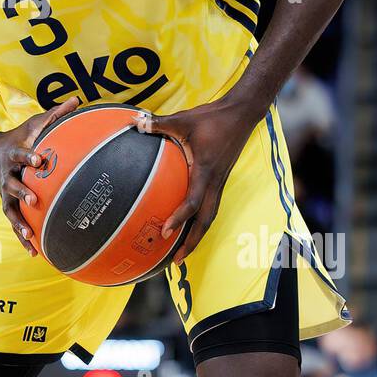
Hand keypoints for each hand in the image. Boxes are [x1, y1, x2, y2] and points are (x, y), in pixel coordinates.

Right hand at [0, 96, 80, 255]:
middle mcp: (8, 175)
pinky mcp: (8, 206)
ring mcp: (5, 193)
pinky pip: (14, 224)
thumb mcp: (34, 124)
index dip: (29, 157)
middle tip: (34, 200)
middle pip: (13, 185)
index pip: (21, 154)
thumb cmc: (19, 137)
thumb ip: (55, 114)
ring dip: (19, 223)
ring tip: (30, 236)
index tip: (39, 160)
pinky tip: (35, 253)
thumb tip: (78, 99)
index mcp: (15, 154)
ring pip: (10, 210)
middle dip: (22, 192)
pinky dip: (22, 238)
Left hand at [139, 98, 259, 264]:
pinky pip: (210, 206)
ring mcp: (219, 183)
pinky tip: (186, 224)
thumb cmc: (213, 117)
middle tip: (175, 262)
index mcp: (206, 171)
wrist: (242, 114)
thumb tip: (134, 123)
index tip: (165, 232)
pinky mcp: (220, 180)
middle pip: (205, 221)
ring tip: (181, 253)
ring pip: (210, 217)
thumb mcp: (183, 119)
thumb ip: (159, 124)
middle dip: (191, 243)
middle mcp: (215, 182)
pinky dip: (199, 220)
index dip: (179, 218)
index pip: (193, 202)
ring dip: (197, 236)